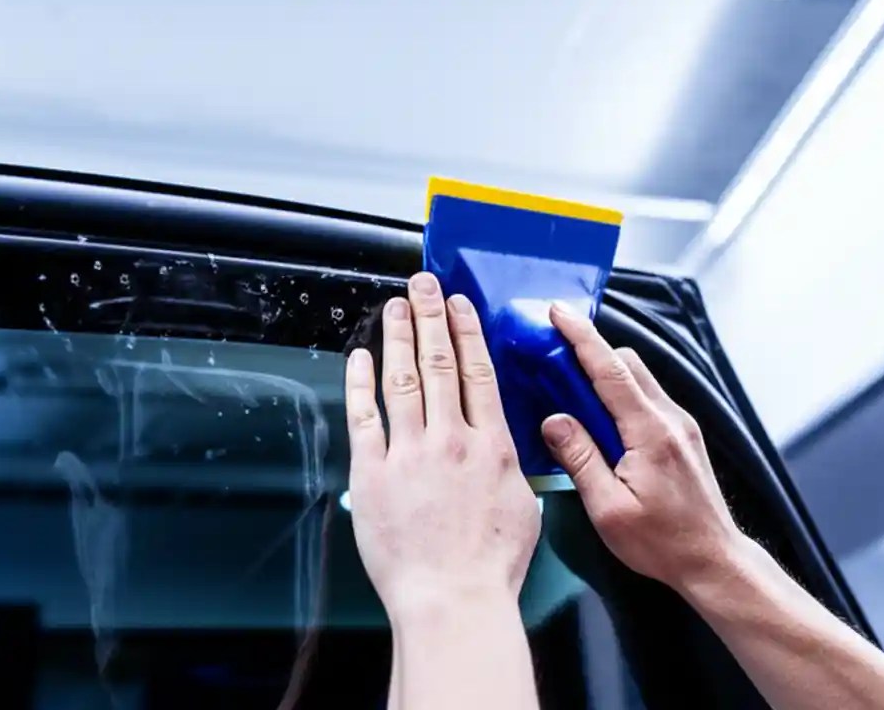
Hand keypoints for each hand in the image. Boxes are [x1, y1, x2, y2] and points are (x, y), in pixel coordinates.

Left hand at [344, 272, 540, 619]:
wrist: (453, 599)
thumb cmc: (491, 567)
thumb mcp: (523, 508)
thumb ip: (510, 468)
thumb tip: (504, 448)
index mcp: (492, 447)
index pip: (479, 374)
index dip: (466, 333)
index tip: (459, 305)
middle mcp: (451, 440)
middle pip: (440, 364)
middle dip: (430, 318)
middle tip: (423, 284)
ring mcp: (410, 454)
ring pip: (403, 380)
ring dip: (397, 338)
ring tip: (394, 307)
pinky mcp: (374, 474)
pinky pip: (365, 418)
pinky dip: (360, 384)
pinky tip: (359, 359)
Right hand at [540, 304, 743, 591]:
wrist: (713, 562)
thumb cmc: (662, 543)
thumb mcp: (608, 508)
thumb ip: (579, 459)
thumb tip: (554, 421)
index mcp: (651, 433)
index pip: (611, 371)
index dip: (582, 338)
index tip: (559, 312)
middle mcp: (671, 420)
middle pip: (627, 365)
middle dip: (591, 352)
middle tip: (553, 353)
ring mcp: (681, 427)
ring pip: (639, 381)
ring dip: (605, 375)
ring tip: (569, 387)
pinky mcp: (682, 438)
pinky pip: (647, 400)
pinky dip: (619, 395)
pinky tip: (599, 416)